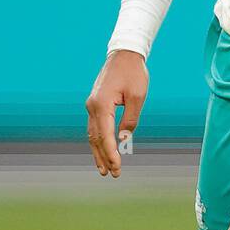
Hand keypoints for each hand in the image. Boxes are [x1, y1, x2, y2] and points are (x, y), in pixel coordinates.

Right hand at [85, 50, 147, 176]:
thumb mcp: (137, 97)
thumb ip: (130, 119)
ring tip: (103, 169)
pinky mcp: (95, 104)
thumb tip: (123, 138)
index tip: (117, 167)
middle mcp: (92, 106)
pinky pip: (94, 127)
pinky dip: (97, 141)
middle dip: (104, 157)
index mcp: (102, 104)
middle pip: (96, 138)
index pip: (106, 135)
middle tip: (112, 174)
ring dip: (98, 152)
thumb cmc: (133, 73)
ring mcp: (91, 105)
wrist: (124, 54)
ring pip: (92, 134)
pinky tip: (101, 151)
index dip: (111, 153)